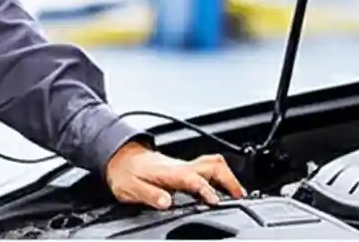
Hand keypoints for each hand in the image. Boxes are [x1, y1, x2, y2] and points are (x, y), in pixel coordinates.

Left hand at [104, 142, 245, 208]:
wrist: (118, 156)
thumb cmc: (125, 172)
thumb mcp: (130, 187)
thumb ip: (150, 195)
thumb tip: (166, 202)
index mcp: (169, 172)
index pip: (193, 179)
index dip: (205, 190)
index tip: (215, 201)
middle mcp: (180, 166)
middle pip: (212, 165)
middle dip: (229, 179)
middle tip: (240, 196)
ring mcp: (183, 166)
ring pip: (212, 164)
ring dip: (228, 176)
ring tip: (238, 193)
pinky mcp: (183, 168)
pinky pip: (207, 168)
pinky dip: (220, 175)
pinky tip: (223, 187)